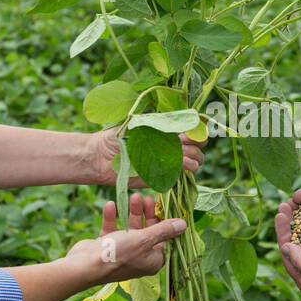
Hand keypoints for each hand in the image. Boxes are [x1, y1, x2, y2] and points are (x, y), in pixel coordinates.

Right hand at [65, 193, 184, 286]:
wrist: (83, 266)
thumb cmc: (118, 254)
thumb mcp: (144, 239)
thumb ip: (163, 230)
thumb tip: (183, 224)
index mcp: (153, 260)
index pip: (164, 238)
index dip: (165, 220)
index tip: (164, 204)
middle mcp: (139, 257)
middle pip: (148, 231)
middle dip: (147, 213)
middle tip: (146, 197)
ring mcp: (122, 252)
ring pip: (131, 228)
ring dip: (132, 212)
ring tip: (133, 196)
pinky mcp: (107, 247)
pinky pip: (113, 229)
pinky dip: (113, 217)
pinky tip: (110, 205)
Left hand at [88, 127, 204, 186]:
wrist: (101, 158)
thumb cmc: (116, 136)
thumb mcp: (138, 123)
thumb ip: (159, 122)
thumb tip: (181, 123)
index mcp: (168, 130)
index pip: (193, 128)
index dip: (196, 129)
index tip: (186, 130)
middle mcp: (173, 145)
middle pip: (199, 145)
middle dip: (195, 143)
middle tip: (181, 142)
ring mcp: (171, 162)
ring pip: (196, 160)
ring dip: (193, 156)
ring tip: (182, 156)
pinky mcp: (165, 177)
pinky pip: (185, 176)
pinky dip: (188, 170)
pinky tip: (181, 166)